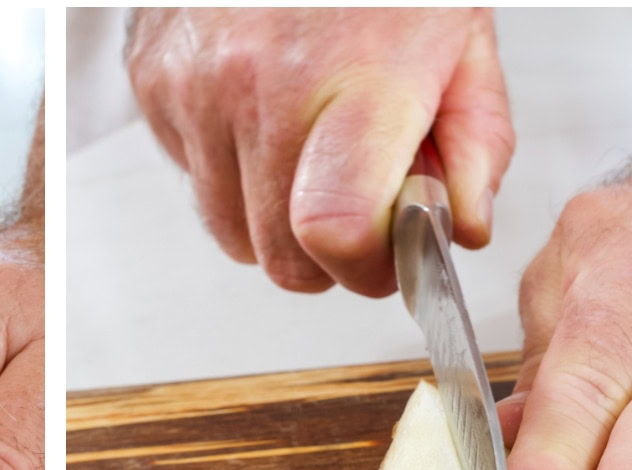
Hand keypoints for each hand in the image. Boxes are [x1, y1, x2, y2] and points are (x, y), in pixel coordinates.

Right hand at [125, 7, 513, 295]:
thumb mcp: (463, 39)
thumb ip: (476, 145)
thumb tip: (460, 230)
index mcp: (355, 76)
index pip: (334, 230)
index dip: (365, 268)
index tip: (390, 256)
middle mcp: (260, 85)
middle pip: (281, 258)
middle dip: (327, 260)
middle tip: (358, 213)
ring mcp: (195, 90)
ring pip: (232, 235)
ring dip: (276, 223)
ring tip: (309, 156)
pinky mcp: (155, 88)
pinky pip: (196, 183)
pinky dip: (234, 175)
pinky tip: (264, 118)